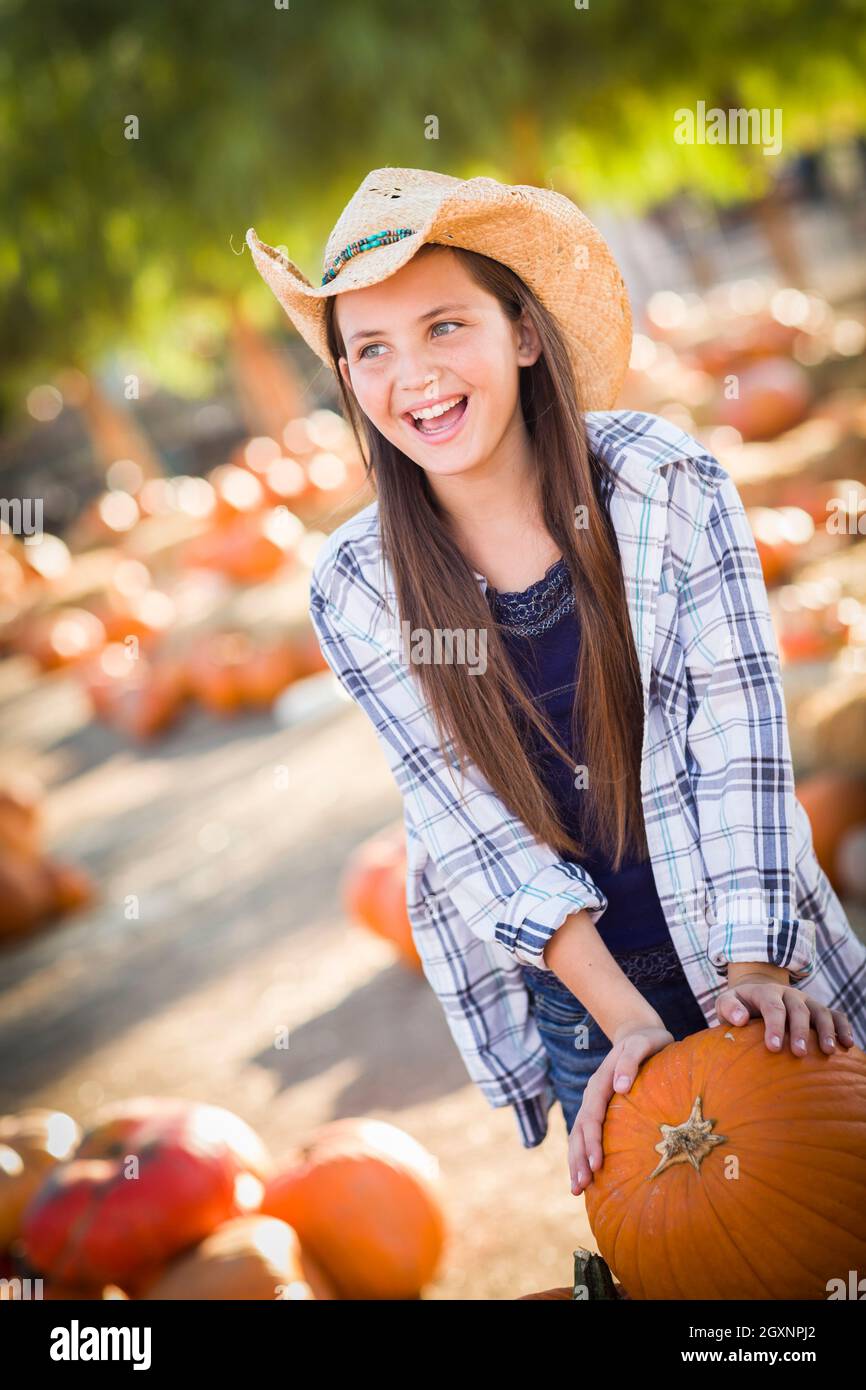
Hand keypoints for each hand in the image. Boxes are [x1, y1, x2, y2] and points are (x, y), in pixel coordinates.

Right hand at [568, 1022, 673, 1195]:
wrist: (638, 1033)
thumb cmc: (646, 1041)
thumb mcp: (641, 1044)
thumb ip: (630, 1062)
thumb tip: (619, 1086)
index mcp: (600, 1082)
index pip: (592, 1116)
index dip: (592, 1141)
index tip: (596, 1165)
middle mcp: (593, 1094)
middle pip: (579, 1130)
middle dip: (578, 1159)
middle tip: (581, 1187)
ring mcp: (594, 1103)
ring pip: (578, 1135)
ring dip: (576, 1161)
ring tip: (577, 1188)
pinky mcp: (601, 1110)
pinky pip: (586, 1134)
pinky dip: (583, 1154)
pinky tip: (586, 1175)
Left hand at [715, 972, 855, 1055]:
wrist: (757, 994)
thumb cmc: (739, 1006)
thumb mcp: (726, 1002)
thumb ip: (729, 1008)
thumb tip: (740, 1019)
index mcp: (766, 992)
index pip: (772, 1007)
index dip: (774, 1026)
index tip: (772, 1047)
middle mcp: (789, 994)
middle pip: (798, 1010)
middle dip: (800, 1031)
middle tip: (799, 1053)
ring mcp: (807, 1001)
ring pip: (820, 1011)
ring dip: (826, 1030)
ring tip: (828, 1051)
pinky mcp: (818, 1010)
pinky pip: (835, 1015)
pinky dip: (843, 1028)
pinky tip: (848, 1045)